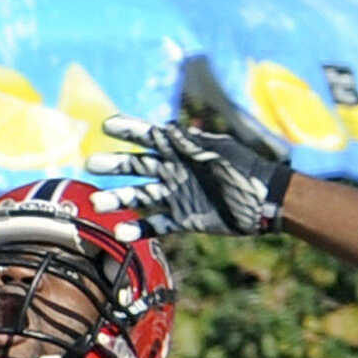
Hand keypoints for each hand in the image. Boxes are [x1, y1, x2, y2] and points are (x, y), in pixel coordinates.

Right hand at [86, 115, 291, 238]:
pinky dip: (139, 228)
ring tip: (97, 204)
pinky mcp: (183, 219)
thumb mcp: (219, 153)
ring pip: (140, 196)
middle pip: (136, 167)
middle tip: (92, 164)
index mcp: (182, 149)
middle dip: (114, 165)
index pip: (149, 136)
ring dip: (118, 200)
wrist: (266, 202)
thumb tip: (165, 130)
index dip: (129, 129)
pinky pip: (156, 223)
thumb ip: (191, 145)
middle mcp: (173, 171)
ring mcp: (176, 195)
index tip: (107, 125)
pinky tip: (121, 232)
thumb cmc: (245, 170)